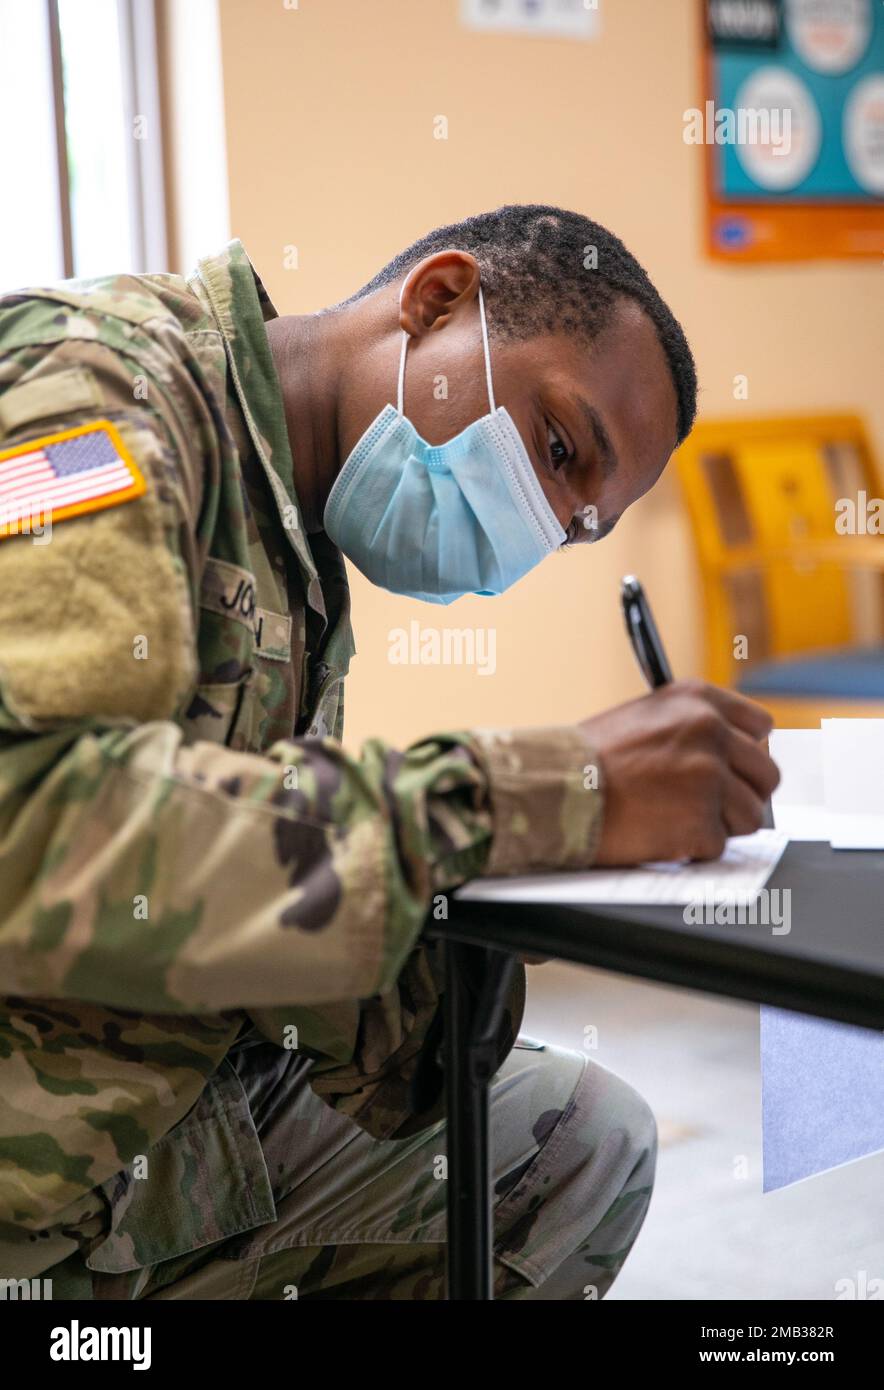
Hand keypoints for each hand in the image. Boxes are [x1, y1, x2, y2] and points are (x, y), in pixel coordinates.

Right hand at [580, 679, 779, 865]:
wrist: (556, 789)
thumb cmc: (588, 758)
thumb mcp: (646, 718)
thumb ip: (692, 727)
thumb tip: (732, 754)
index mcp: (698, 701)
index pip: (760, 727)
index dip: (747, 753)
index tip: (736, 767)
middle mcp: (711, 733)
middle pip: (766, 775)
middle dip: (742, 794)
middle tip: (710, 805)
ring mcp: (710, 779)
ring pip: (750, 815)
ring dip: (719, 824)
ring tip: (677, 819)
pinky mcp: (701, 822)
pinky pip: (718, 845)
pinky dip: (692, 847)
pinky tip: (661, 833)